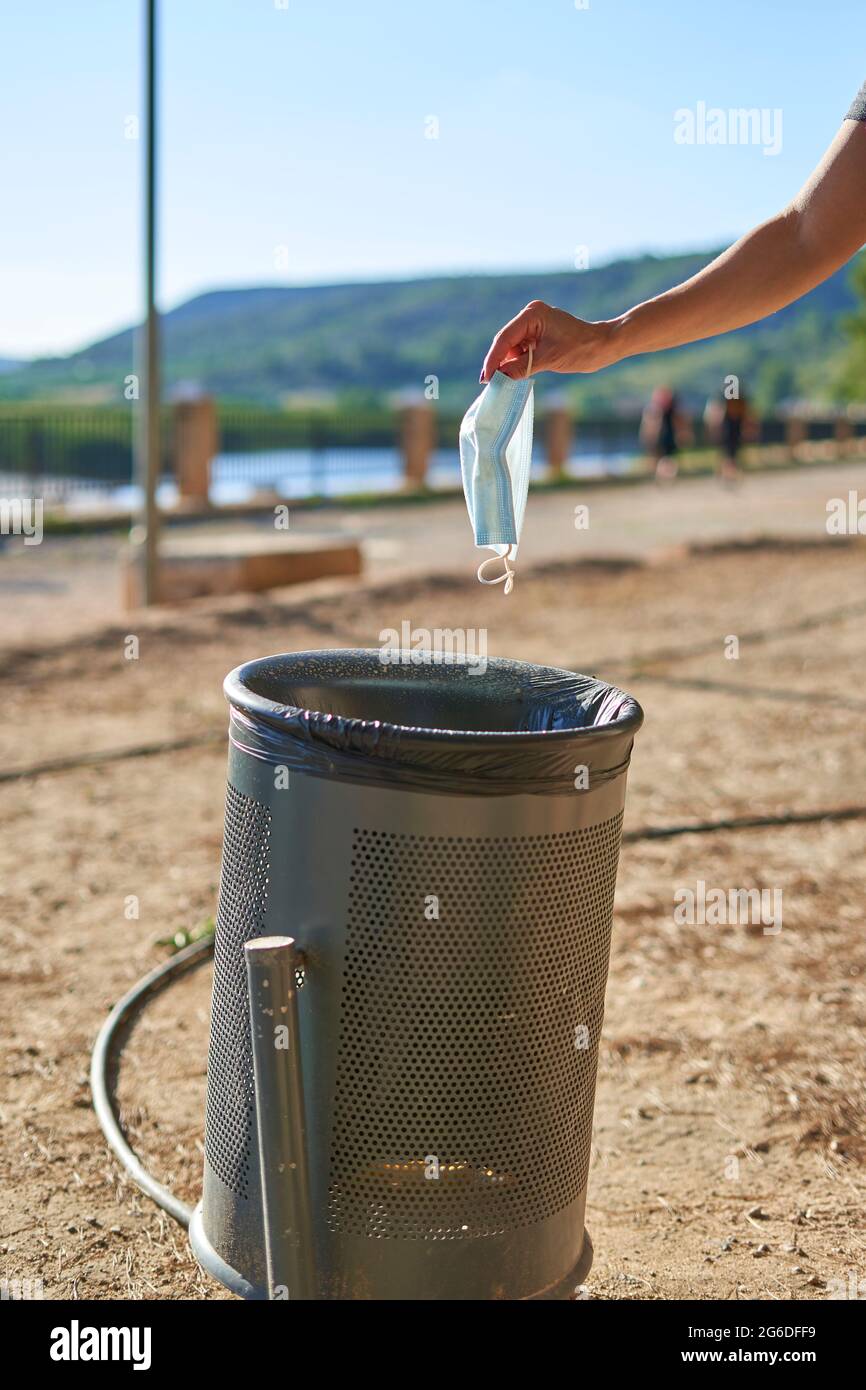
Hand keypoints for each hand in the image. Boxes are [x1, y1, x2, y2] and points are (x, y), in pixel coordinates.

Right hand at [480, 300, 619, 381]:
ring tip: (501, 382)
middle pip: (505, 341)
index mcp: (533, 314)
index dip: (493, 359)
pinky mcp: (538, 334)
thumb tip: (498, 378)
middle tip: (489, 383)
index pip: (505, 338)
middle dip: (498, 362)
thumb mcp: (548, 360)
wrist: (603, 346)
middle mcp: (531, 315)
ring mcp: (534, 324)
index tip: (485, 378)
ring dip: (508, 363)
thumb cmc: (581, 349)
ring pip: (512, 347)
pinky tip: (513, 374)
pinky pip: (521, 349)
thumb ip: (520, 368)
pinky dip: (517, 362)